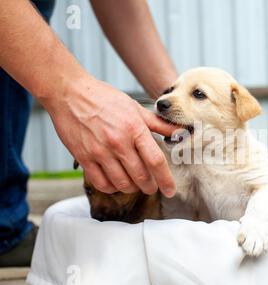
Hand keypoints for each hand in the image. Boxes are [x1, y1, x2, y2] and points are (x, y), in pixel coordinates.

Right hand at [45, 74, 177, 196]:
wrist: (70, 94)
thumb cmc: (104, 98)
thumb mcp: (135, 108)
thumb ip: (159, 124)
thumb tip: (180, 132)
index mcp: (134, 129)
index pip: (156, 161)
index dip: (165, 180)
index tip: (170, 190)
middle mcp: (118, 142)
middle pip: (141, 176)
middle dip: (150, 186)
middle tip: (152, 187)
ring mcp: (100, 151)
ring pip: (122, 183)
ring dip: (132, 188)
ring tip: (135, 184)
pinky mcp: (84, 158)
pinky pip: (102, 183)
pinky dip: (112, 187)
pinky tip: (116, 182)